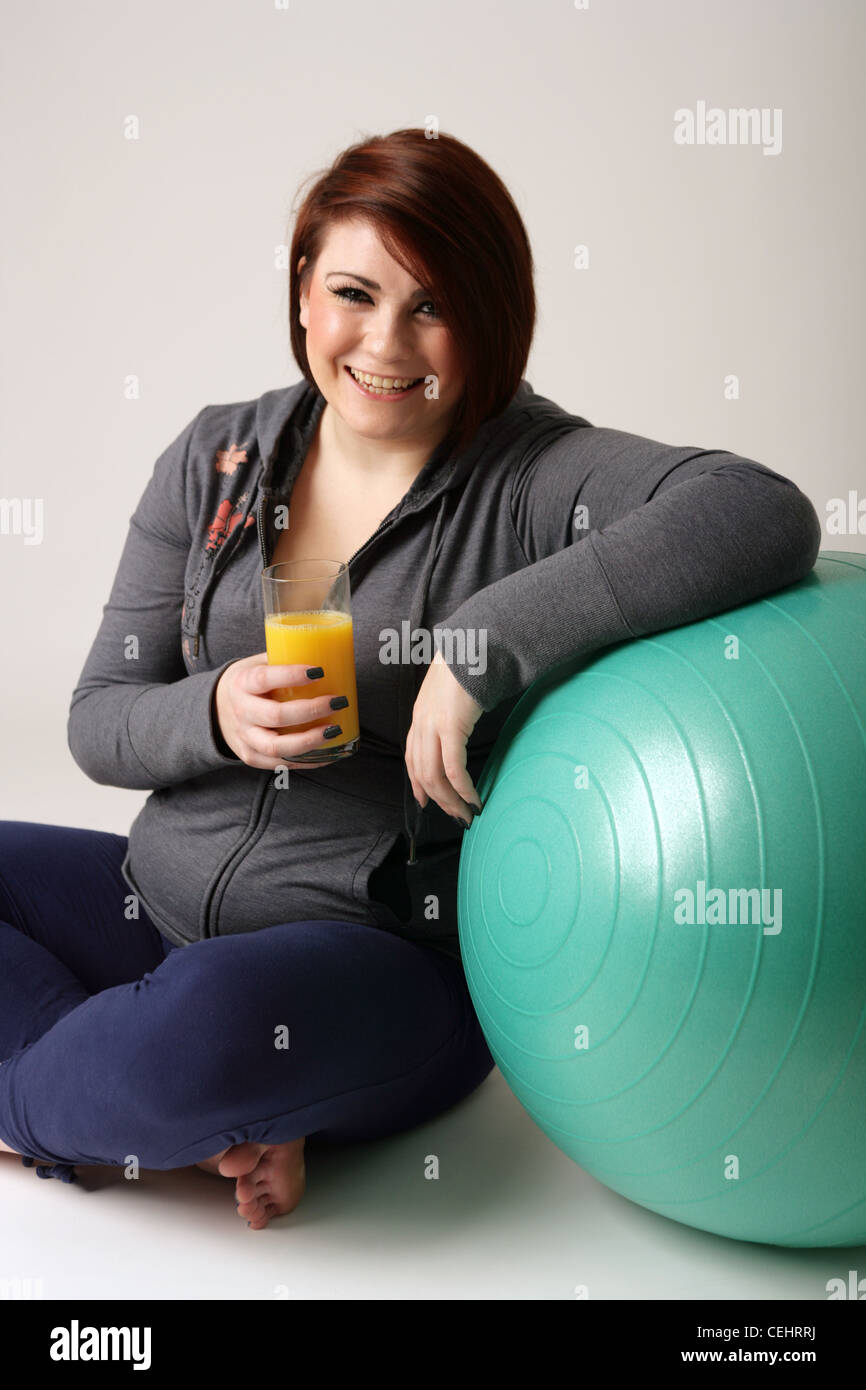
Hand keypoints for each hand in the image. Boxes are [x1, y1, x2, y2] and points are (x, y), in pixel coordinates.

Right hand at [214, 652, 347, 769]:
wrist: (214, 709)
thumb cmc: (248, 683)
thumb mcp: (256, 665)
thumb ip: (283, 661)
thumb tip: (327, 653)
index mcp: (242, 683)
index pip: (264, 679)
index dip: (292, 675)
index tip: (319, 671)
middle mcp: (241, 711)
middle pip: (276, 716)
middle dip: (310, 710)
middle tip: (337, 702)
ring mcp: (244, 737)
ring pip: (276, 747)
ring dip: (309, 741)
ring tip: (334, 730)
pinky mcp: (250, 756)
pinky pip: (279, 763)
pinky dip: (307, 761)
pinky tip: (329, 753)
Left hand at [405, 649, 484, 826]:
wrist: (472, 648)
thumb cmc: (467, 668)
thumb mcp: (450, 695)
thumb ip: (448, 714)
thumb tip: (459, 732)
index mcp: (419, 716)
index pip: (411, 758)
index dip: (418, 783)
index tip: (426, 801)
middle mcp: (421, 724)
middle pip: (423, 773)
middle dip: (440, 800)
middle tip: (456, 816)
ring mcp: (433, 726)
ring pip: (435, 776)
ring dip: (452, 801)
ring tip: (467, 814)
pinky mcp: (450, 727)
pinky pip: (453, 769)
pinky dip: (463, 788)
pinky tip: (473, 799)